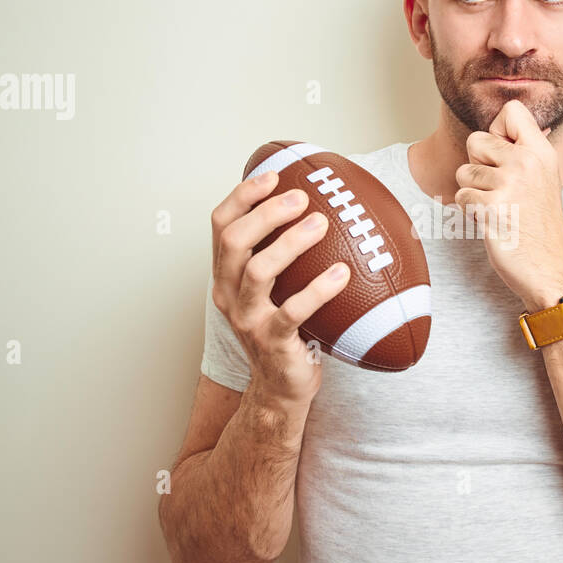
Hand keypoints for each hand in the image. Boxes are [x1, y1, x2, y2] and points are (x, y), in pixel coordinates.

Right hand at [209, 170, 350, 405]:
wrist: (280, 388)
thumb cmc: (285, 330)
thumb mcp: (276, 289)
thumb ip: (283, 254)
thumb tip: (323, 206)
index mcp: (226, 276)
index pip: (220, 225)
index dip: (242, 196)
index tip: (272, 175)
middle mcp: (228, 294)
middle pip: (233, 241)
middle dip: (266, 213)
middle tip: (301, 198)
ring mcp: (247, 319)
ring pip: (258, 271)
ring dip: (290, 243)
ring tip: (322, 224)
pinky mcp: (272, 341)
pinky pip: (293, 311)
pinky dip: (319, 289)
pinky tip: (342, 273)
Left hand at [454, 99, 562, 311]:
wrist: (549, 269)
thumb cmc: (541, 227)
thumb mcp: (545, 179)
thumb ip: (526, 152)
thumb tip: (508, 125)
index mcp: (541, 152)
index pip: (511, 111)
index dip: (497, 130)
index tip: (503, 153)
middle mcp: (526, 162)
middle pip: (476, 140)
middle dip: (478, 165)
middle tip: (498, 189)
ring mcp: (509, 185)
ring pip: (464, 171)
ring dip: (473, 192)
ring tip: (497, 207)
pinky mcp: (491, 208)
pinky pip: (461, 197)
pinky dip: (470, 211)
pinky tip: (491, 221)